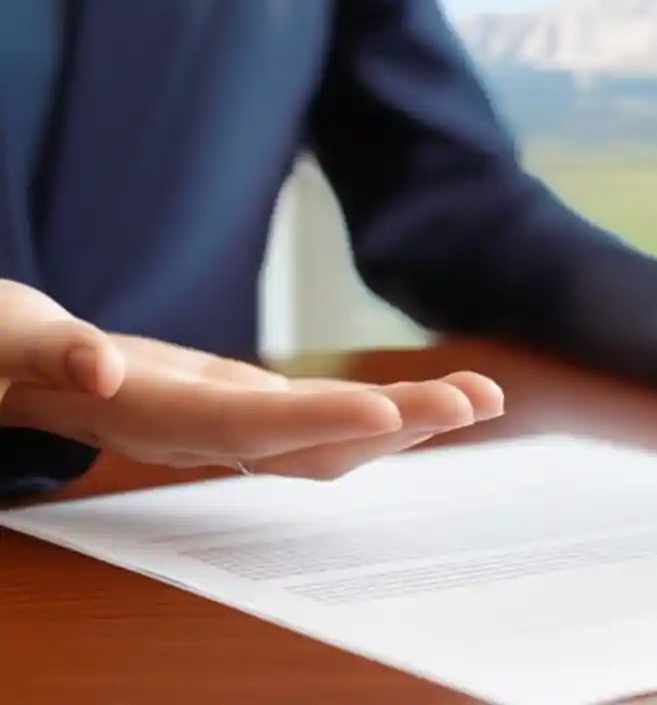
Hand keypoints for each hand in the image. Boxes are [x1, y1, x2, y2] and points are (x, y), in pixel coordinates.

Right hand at [0, 282, 502, 478]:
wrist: (11, 372)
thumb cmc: (4, 354)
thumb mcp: (7, 342)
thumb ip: (45, 353)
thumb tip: (97, 365)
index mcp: (149, 417)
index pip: (241, 426)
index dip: (313, 423)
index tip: (385, 412)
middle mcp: (202, 432)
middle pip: (309, 443)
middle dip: (394, 428)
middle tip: (477, 399)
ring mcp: (229, 423)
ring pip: (328, 438)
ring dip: (405, 423)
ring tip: (480, 398)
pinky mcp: (243, 406)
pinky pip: (323, 418)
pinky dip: (379, 411)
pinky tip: (435, 402)